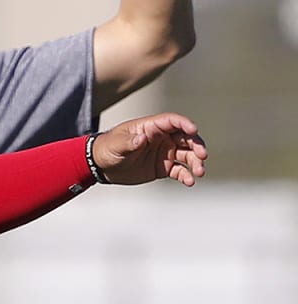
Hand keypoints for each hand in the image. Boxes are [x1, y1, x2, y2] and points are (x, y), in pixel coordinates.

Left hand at [91, 112, 207, 185]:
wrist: (101, 166)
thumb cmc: (107, 149)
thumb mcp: (116, 145)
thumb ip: (130, 142)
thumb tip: (142, 138)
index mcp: (150, 127)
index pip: (172, 121)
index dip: (184, 124)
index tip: (194, 130)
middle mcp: (162, 138)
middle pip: (186, 138)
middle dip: (197, 145)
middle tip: (202, 155)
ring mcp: (165, 153)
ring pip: (188, 155)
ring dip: (196, 162)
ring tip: (199, 172)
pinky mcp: (164, 167)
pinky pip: (180, 170)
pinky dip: (187, 175)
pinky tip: (189, 182)